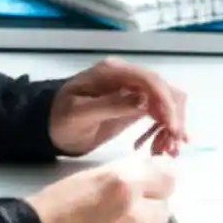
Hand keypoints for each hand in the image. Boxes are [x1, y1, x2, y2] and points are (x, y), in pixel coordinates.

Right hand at [25, 154, 177, 222]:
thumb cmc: (56, 208)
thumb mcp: (93, 176)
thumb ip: (129, 173)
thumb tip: (154, 172)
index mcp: (125, 183)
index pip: (169, 175)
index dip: (160, 177)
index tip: (154, 180)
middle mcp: (136, 211)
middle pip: (165, 203)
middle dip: (150, 202)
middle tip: (124, 206)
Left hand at [49, 57, 188, 156]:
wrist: (49, 125)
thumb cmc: (59, 118)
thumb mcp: (79, 113)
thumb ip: (110, 105)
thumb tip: (144, 101)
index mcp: (113, 71)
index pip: (150, 80)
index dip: (165, 103)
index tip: (172, 129)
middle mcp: (128, 76)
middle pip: (165, 90)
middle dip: (173, 118)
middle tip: (172, 147)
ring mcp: (134, 90)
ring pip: (167, 102)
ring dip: (173, 126)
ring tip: (168, 151)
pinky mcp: (136, 105)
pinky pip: (160, 113)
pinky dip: (166, 130)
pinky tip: (164, 147)